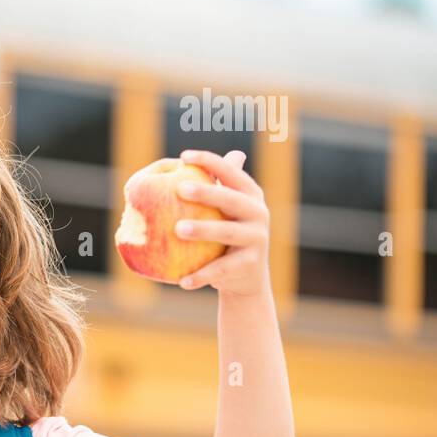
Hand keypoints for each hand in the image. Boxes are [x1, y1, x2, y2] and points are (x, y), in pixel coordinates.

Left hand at [174, 150, 271, 296]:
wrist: (246, 274)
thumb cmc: (226, 231)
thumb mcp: (223, 208)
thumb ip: (212, 184)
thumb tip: (181, 159)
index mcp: (250, 194)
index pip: (231, 172)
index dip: (209, 161)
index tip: (184, 156)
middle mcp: (258, 212)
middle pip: (231, 199)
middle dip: (207, 192)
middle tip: (179, 189)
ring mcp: (257, 238)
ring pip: (227, 232)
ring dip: (203, 230)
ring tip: (178, 229)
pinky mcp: (250, 264)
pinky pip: (222, 269)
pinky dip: (202, 275)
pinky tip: (182, 281)